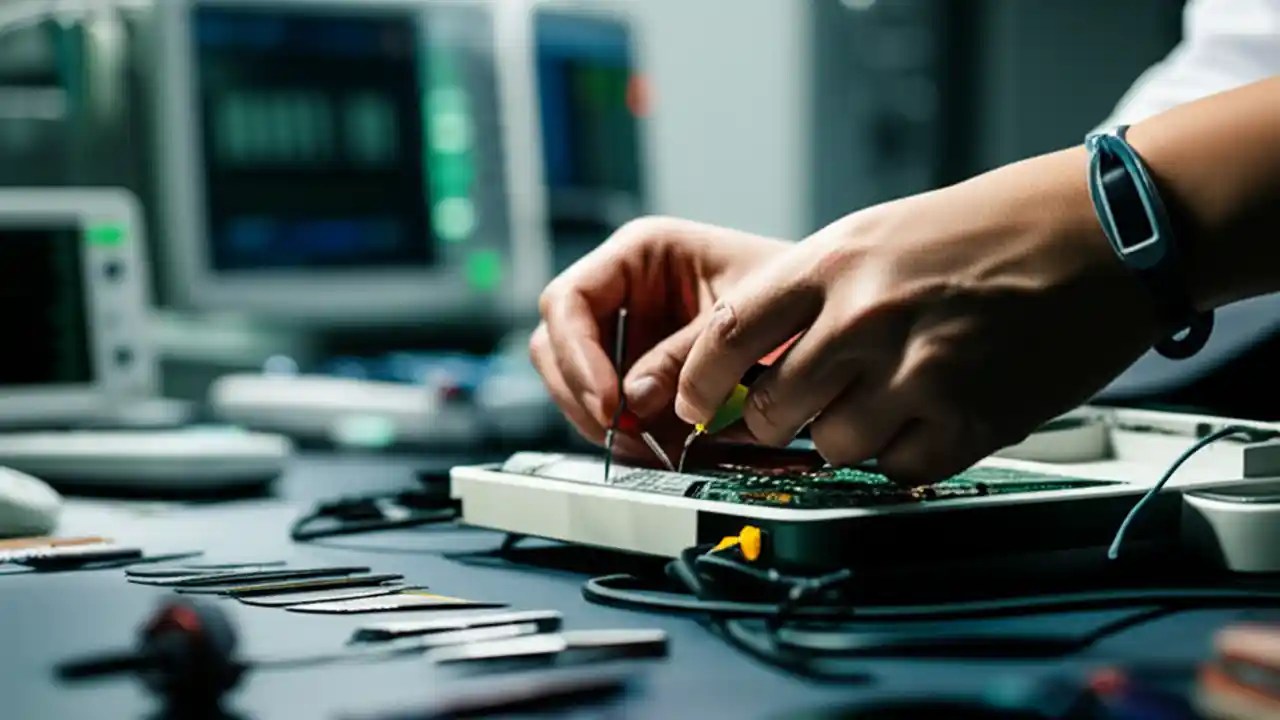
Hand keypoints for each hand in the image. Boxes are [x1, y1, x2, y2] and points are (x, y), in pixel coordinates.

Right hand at [531, 216, 791, 459]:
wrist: (830, 317)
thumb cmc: (798, 291)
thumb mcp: (741, 315)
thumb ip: (686, 354)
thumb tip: (634, 400)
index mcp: (640, 253)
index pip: (568, 300)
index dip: (577, 355)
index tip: (607, 403)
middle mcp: (624, 292)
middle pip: (557, 347)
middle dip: (583, 397)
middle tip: (626, 437)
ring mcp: (629, 336)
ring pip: (576, 385)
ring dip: (605, 424)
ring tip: (653, 449)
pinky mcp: (643, 376)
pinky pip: (614, 411)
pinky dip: (631, 436)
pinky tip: (663, 450)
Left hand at [674, 147, 1164, 484]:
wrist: (1102, 234)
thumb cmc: (987, 228)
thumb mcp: (879, 233)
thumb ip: (811, 292)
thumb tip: (749, 355)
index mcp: (835, 264)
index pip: (726, 335)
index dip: (698, 381)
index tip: (695, 403)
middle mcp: (866, 319)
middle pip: (772, 411)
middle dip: (775, 421)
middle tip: (798, 409)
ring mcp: (920, 373)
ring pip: (833, 448)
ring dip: (845, 437)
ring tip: (883, 400)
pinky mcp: (972, 420)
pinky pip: (900, 468)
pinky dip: (904, 454)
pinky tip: (929, 415)